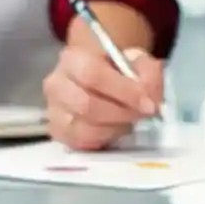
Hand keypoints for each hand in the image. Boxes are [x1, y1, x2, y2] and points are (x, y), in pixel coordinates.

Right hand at [43, 45, 162, 150]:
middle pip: (86, 105)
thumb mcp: (135, 61)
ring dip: (115, 128)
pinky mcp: (58, 134)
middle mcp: (56, 85)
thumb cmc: (114, 69)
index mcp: (72, 59)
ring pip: (85, 129)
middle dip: (121, 113)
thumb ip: (147, 72)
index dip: (123, 91)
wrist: (96, 80)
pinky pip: (83, 143)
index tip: (149, 104)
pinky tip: (115, 128)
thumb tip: (150, 94)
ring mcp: (54, 112)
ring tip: (129, 120)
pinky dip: (105, 139)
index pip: (93, 74)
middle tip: (143, 114)